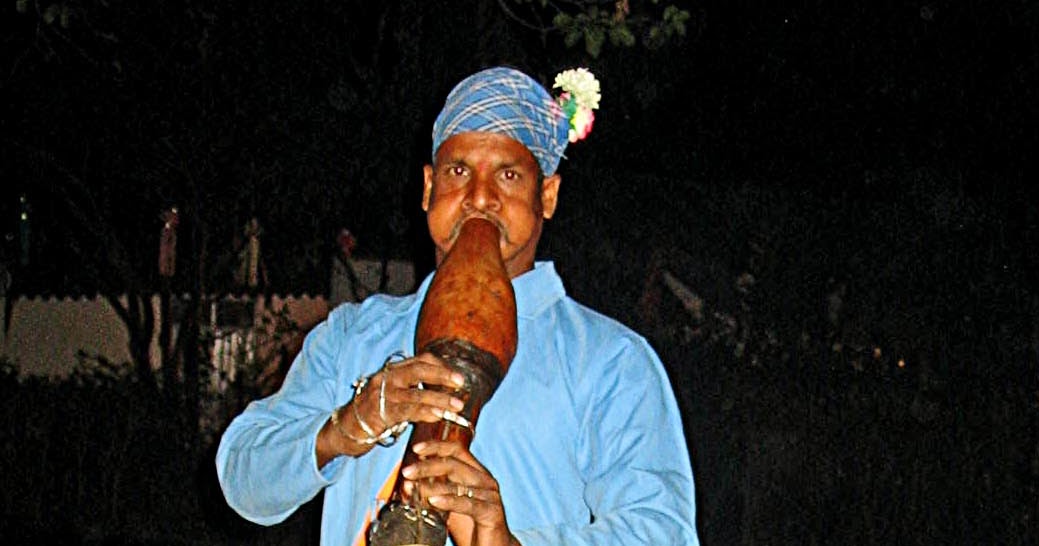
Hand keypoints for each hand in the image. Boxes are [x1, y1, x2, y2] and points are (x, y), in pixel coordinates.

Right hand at [319, 353, 465, 463]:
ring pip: (416, 394)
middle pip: (419, 370)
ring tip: (456, 407)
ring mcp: (381, 396)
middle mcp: (386, 378)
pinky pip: (407, 412)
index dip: (441, 367)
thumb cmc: (373, 412)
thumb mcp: (391, 394)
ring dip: (440, 400)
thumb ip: (411, 388)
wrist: (344, 429)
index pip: (420, 360)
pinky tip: (437, 416)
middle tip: (461, 384)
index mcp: (390, 371)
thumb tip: (441, 388)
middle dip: (443, 376)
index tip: (457, 376)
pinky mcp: (379, 414)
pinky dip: (425, 414)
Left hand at [401, 441, 519, 545]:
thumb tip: (407, 484)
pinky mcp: (492, 513)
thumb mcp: (449, 504)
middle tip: (407, 472)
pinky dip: (449, 502)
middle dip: (427, 466)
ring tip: (413, 489)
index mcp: (476, 473)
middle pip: (454, 464)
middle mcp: (485, 480)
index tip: (416, 448)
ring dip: (432, 486)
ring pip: (457, 484)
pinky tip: (434, 502)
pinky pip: (468, 504)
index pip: (457, 450)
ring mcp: (490, 496)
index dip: (437, 446)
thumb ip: (433, 492)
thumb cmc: (471, 524)